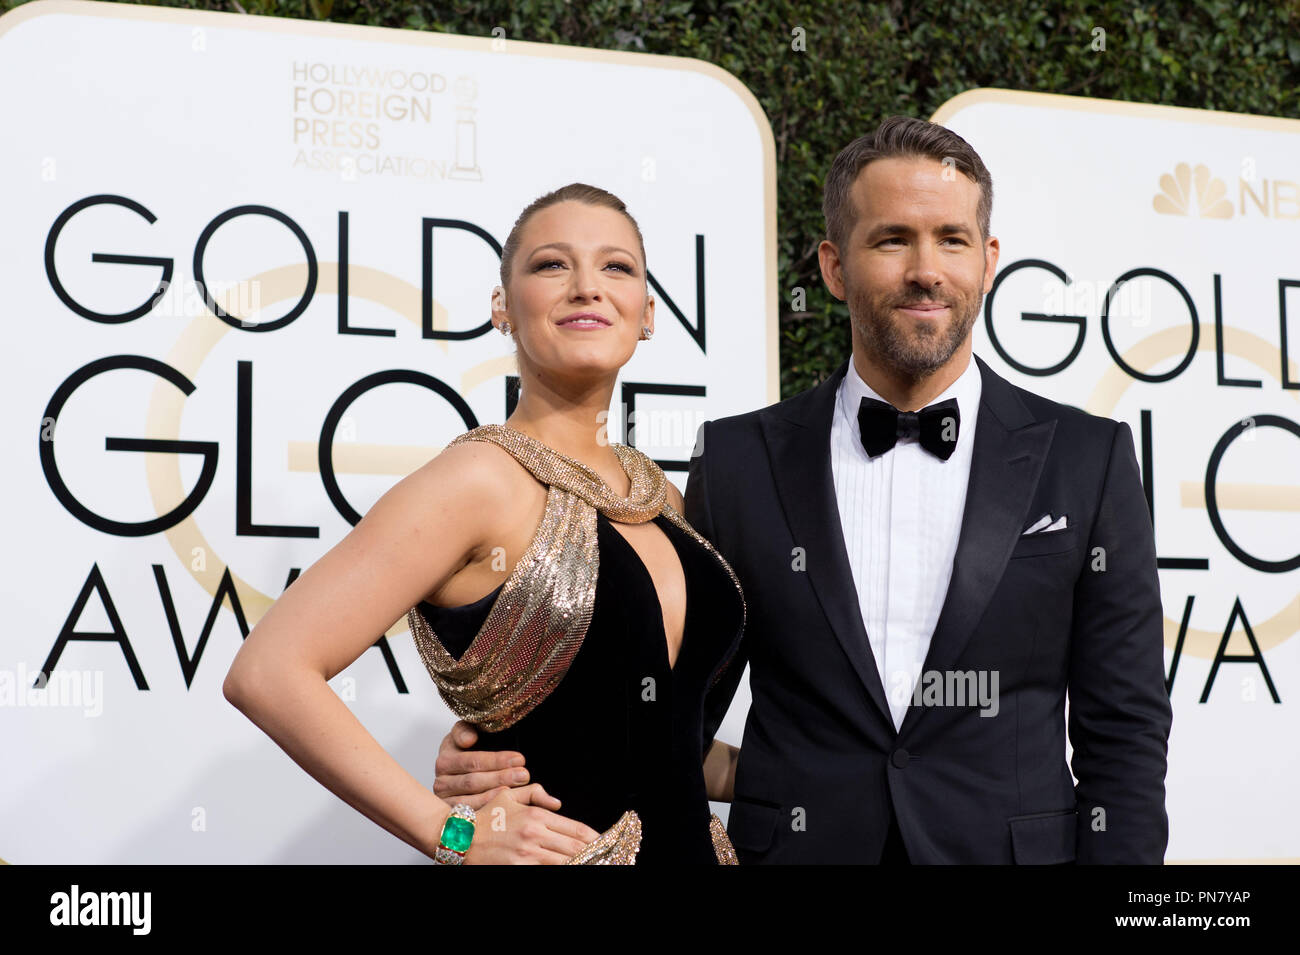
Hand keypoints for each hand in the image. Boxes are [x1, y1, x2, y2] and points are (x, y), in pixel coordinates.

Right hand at [434, 720, 560, 810]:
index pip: (472, 761)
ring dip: (498, 796)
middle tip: (524, 775)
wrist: (458, 770)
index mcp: (445, 761)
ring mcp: (446, 803)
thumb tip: (468, 739)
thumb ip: (465, 730)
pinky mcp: (454, 818)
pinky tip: (508, 808)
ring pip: (473, 801)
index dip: (497, 760)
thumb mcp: (464, 733)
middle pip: (474, 782)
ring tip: (522, 791)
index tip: (520, 759)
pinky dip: (491, 812)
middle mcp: (441, 783)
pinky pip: (474, 817)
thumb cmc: (467, 751)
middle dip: (501, 778)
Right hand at [462, 785, 601, 863]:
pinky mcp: (518, 869)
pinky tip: (568, 869)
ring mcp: (527, 854)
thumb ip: (535, 793)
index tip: (604, 843)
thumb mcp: (508, 796)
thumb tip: (557, 802)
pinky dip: (558, 870)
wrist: (458, 838)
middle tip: (604, 858)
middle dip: (593, 855)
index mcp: (536, 815)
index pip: (577, 830)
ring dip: (579, 864)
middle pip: (575, 849)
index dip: (595, 839)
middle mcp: (535, 834)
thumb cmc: (484, 818)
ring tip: (591, 864)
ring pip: (564, 862)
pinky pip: (546, 872)